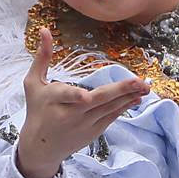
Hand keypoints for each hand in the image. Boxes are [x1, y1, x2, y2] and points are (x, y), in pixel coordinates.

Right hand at [13, 33, 151, 177]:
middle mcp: (70, 114)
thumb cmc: (37, 109)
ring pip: (109, 108)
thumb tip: (44, 30)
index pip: (65, 96)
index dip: (75, 96)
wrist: (41, 147)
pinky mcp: (93, 132)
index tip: (85, 97)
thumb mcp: (33, 83)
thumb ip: (42, 57)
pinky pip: (111, 117)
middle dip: (120, 90)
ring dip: (128, 96)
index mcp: (53, 100)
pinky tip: (136, 97)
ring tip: (145, 86)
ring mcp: (84, 124)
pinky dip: (124, 107)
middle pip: (97, 101)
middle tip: (138, 81)